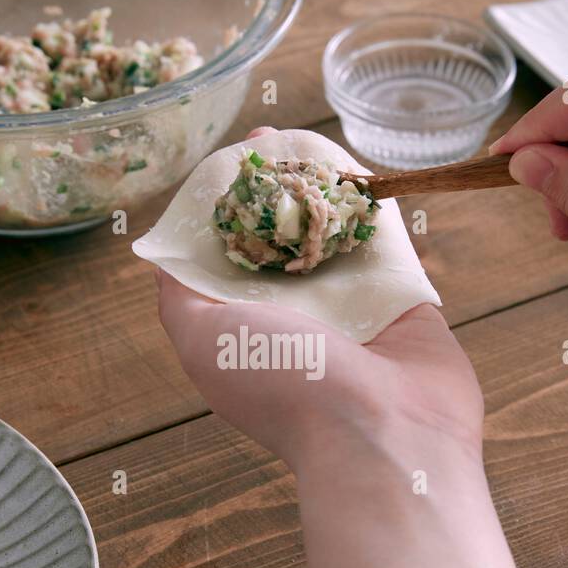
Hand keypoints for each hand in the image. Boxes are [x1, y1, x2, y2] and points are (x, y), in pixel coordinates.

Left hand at [154, 128, 564, 567]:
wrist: (382, 432)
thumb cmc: (284, 386)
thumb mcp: (200, 339)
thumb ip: (176, 294)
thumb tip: (166, 249)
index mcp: (240, 325)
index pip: (222, 251)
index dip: (220, 202)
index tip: (228, 158)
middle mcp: (292, 315)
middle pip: (276, 233)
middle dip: (272, 184)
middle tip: (273, 136)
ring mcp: (348, 305)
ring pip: (330, 229)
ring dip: (321, 186)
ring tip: (309, 141)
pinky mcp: (401, 296)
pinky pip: (383, 239)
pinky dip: (371, 203)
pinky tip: (358, 168)